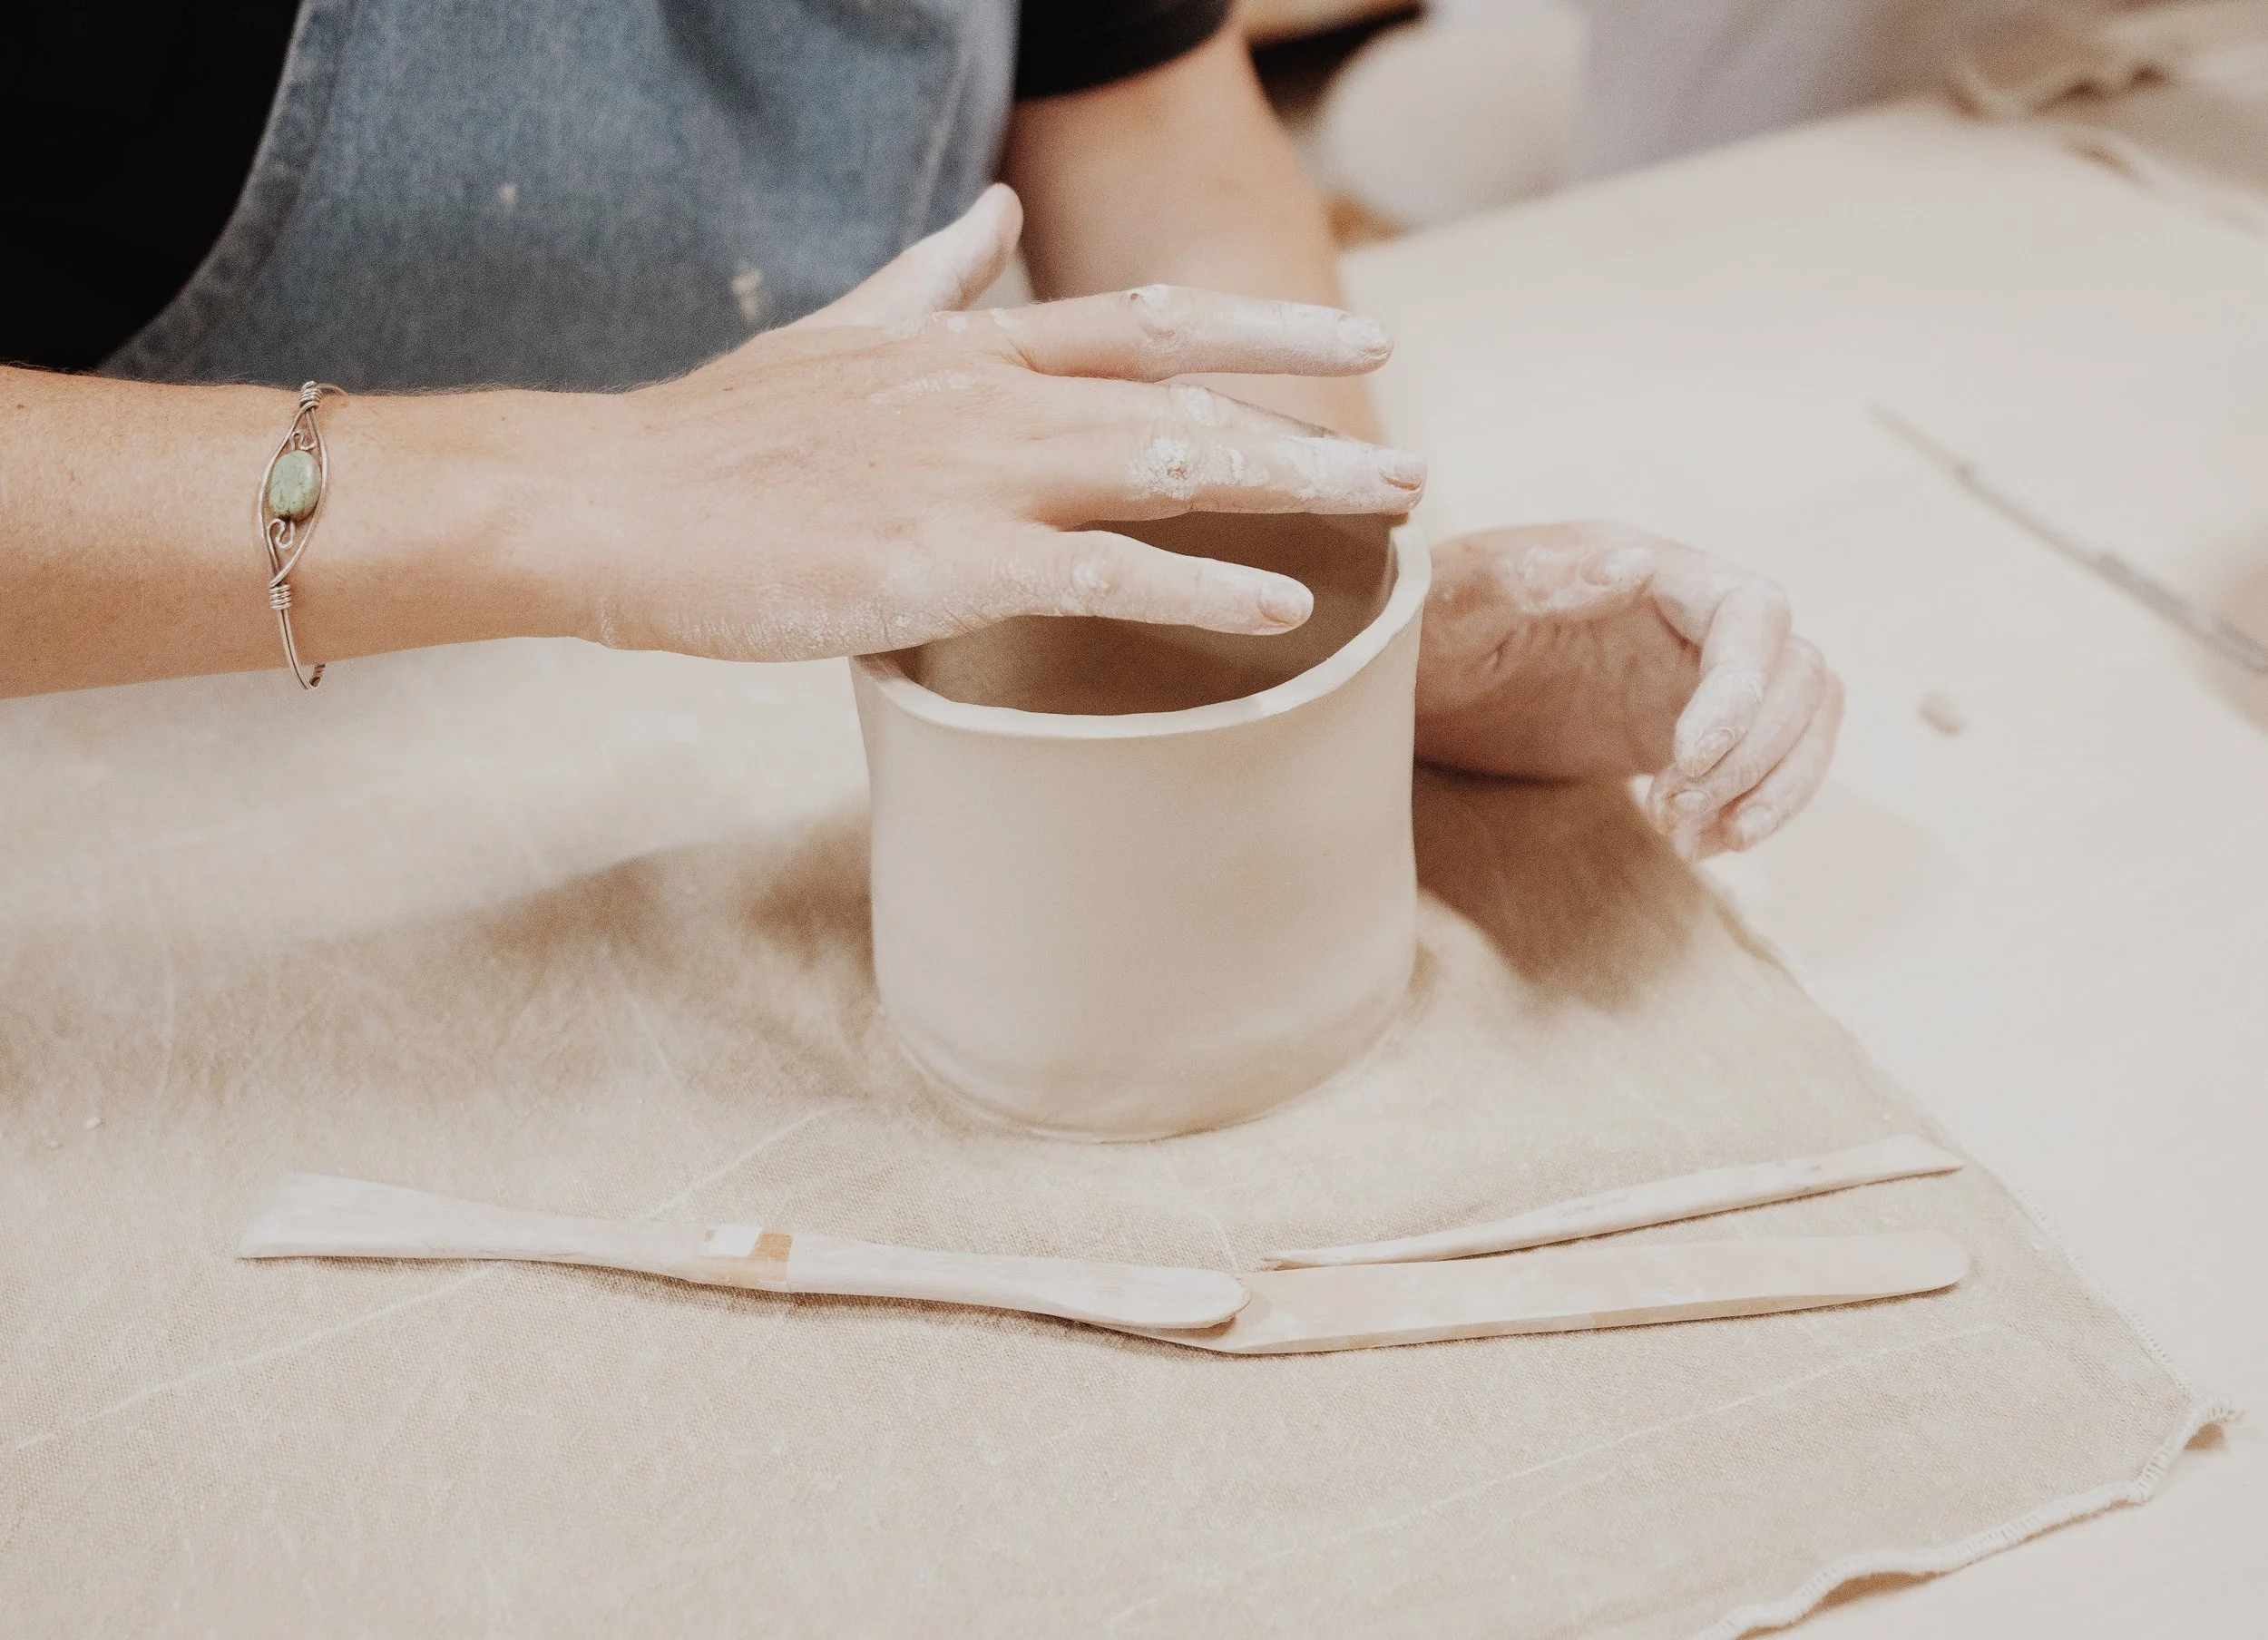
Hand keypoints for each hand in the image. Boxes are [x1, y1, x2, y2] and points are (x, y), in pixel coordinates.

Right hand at [546, 185, 1423, 660]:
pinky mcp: (941, 565)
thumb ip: (930, 277)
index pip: (1146, 318)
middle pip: (1189, 392)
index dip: (1262, 324)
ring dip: (1293, 490)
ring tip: (1392, 522)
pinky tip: (1281, 612)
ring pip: (1169, 467)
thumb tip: (991, 216)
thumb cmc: (717, 439)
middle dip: (1314, 422)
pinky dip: (1200, 588)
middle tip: (1415, 469)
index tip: (1355, 335)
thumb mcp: (839, 332)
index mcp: (971, 348)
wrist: (607, 500)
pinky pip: (1101, 575)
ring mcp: (972, 476)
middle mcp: (992, 396)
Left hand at [1413, 522, 1842, 857]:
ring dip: (1771, 783)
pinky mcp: (1689, 727)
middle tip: (1673, 811)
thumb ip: (1536, 580)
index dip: (1743, 688)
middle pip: (1795, 669)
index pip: (1752, 611)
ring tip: (1695, 838)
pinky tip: (1702, 843)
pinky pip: (1771, 756)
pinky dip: (1760, 803)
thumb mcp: (1460, 602)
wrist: (1414, 681)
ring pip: (1802, 713)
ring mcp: (1698, 671)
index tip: (1683, 759)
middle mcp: (1692, 613)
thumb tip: (1636, 563)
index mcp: (1652, 566)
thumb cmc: (1430, 624)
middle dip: (1753, 752)